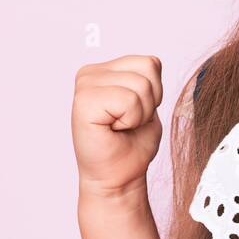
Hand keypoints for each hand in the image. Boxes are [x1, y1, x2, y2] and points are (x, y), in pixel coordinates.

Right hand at [71, 54, 163, 197]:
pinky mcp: (83, 103)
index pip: (151, 62)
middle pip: (148, 70)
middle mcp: (90, 73)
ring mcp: (84, 85)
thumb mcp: (148, 103)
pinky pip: (129, 100)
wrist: (119, 178)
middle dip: (149, 103)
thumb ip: (148, 78)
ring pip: (141, 85)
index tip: (136, 114)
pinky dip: (130, 120)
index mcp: (104, 69)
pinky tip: (113, 130)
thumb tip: (154, 60)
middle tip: (128, 123)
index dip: (155, 93)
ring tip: (121, 127)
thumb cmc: (132, 144)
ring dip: (140, 113)